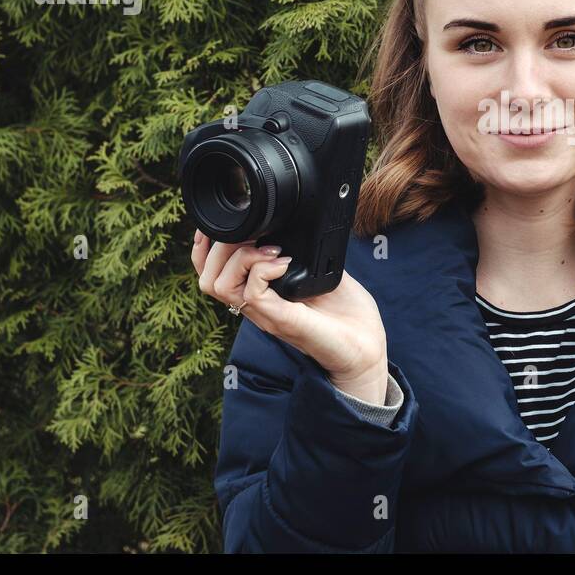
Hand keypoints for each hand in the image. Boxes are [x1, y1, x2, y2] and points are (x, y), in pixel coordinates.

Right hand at [191, 230, 389, 402]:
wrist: (367, 350)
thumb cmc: (348, 317)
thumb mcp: (324, 272)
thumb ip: (307, 252)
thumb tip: (303, 225)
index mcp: (261, 294)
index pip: (213, 273)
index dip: (207, 247)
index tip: (228, 224)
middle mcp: (257, 305)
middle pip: (207, 278)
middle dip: (222, 247)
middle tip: (255, 236)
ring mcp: (266, 314)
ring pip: (220, 286)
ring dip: (241, 257)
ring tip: (271, 251)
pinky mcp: (282, 321)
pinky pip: (252, 293)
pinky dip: (262, 270)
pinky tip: (284, 263)